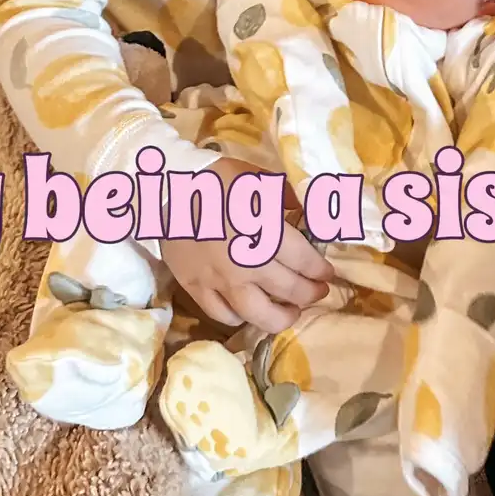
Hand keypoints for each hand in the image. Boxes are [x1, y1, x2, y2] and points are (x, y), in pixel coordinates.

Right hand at [160, 158, 333, 332]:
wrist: (167, 186)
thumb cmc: (217, 178)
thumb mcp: (259, 179)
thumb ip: (288, 199)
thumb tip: (309, 215)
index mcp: (265, 233)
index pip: (305, 262)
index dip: (321, 270)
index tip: (327, 272)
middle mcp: (246, 263)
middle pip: (289, 291)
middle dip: (310, 293)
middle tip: (317, 291)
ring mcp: (220, 280)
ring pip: (259, 315)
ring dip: (282, 317)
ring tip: (291, 312)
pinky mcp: (196, 287)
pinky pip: (223, 315)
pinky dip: (240, 317)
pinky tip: (248, 310)